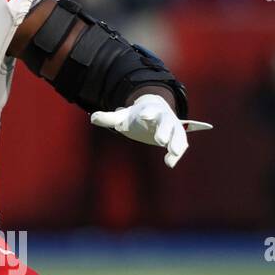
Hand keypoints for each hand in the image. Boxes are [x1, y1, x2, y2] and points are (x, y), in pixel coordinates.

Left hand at [91, 93, 212, 169]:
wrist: (156, 112)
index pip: (149, 111)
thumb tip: (92, 117)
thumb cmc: (137, 116)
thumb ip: (109, 118)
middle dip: (164, 130)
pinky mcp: (177, 137)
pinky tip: (170, 163)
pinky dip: (177, 153)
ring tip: (173, 153)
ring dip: (176, 142)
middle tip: (160, 140)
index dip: (148, 113)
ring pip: (178, 133)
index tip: (145, 116)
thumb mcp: (123, 116)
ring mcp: (172, 127)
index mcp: (149, 111)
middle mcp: (163, 117)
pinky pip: (181, 144)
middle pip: (166, 122)